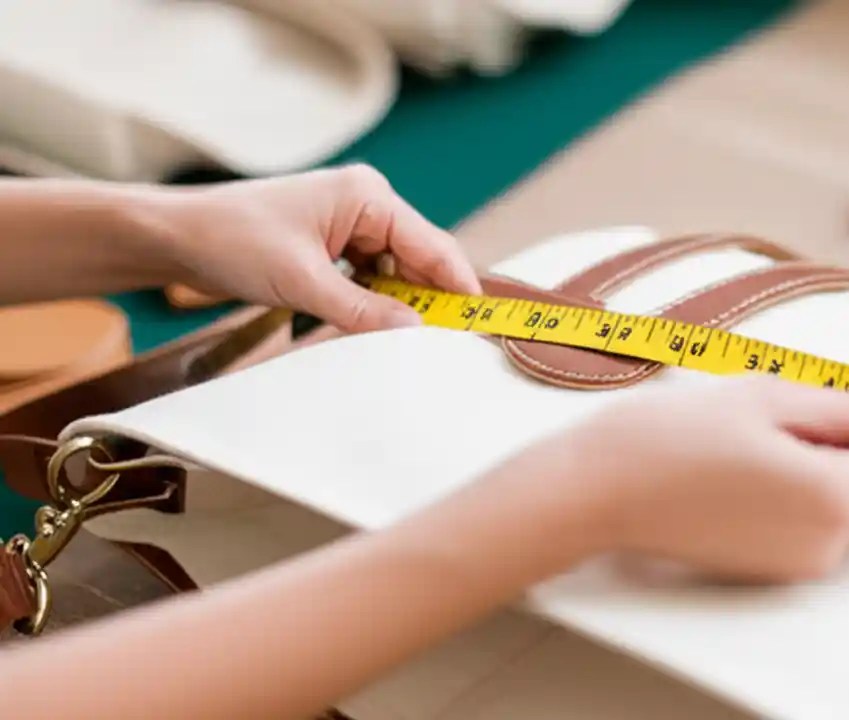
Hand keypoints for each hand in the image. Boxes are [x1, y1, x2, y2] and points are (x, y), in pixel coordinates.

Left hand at [156, 164, 480, 332]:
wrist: (175, 237)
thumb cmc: (232, 240)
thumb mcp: (301, 281)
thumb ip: (362, 309)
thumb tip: (416, 331)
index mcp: (367, 196)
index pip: (432, 245)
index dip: (459, 286)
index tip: (481, 324)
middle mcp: (366, 205)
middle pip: (419, 260)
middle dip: (431, 301)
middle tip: (448, 346)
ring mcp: (350, 226)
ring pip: (396, 274)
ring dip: (401, 306)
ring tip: (413, 344)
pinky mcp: (333, 247)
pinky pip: (371, 280)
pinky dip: (376, 304)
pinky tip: (377, 329)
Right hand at [571, 376, 848, 582]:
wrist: (599, 492)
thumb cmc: (672, 438)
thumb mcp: (765, 399)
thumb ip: (844, 409)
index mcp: (834, 497)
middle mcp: (827, 544)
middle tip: (785, 416)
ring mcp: (799, 565)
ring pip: (846, 504)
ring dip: (821, 467)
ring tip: (753, 444)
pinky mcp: (771, 572)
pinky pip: (813, 525)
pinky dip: (796, 494)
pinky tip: (741, 473)